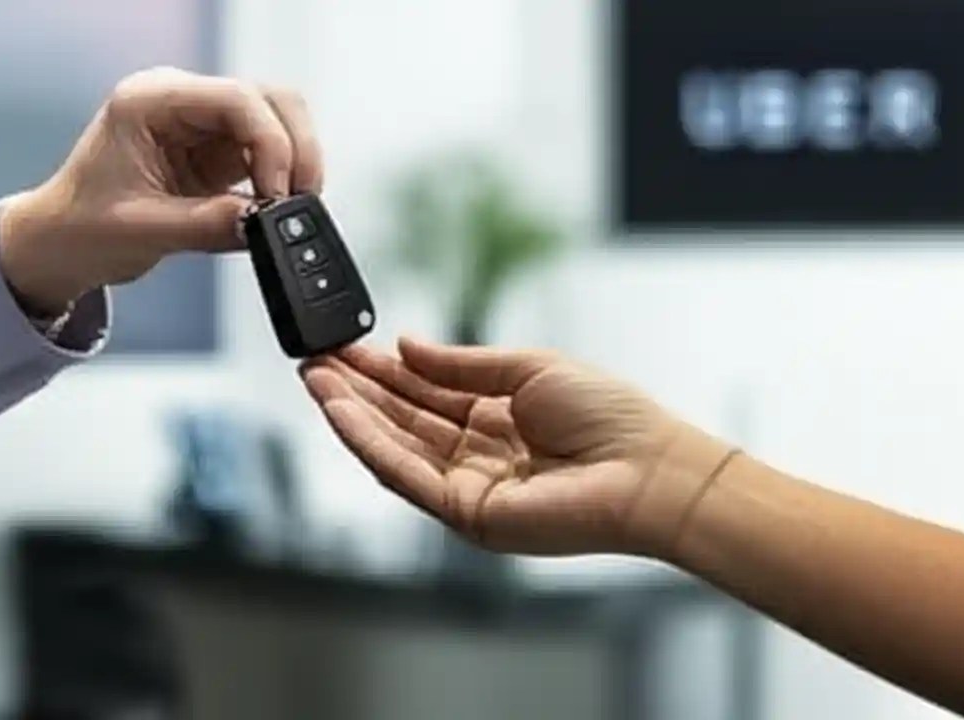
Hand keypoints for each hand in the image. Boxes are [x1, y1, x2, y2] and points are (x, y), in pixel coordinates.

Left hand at [0, 67, 322, 311]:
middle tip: (298, 200)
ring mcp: (202, 127)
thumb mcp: (143, 231)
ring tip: (289, 209)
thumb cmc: (80, 227)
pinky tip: (275, 211)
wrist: (62, 246)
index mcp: (149, 100)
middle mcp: (181, 103)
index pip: (236, 98)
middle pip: (269, 100)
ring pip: (278, 123)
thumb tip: (263, 223)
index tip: (280, 192)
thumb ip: (207, 224)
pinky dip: (282, 182)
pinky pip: (268, 156)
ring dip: (295, 164)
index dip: (271, 142)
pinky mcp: (216, 156)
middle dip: (294, 149)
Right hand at [301, 339, 736, 557]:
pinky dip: (371, 444)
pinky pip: (407, 475)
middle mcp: (476, 454)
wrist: (651, 470)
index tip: (345, 347)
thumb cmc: (609, 416)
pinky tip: (343, 413)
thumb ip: (461, 363)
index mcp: (495, 416)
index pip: (424, 391)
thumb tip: (406, 346)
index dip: (382, 369)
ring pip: (395, 447)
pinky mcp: (467, 514)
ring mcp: (468, 486)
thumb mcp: (527, 367)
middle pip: (401, 419)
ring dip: (352, 414)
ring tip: (315, 380)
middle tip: (313, 361)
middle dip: (355, 390)